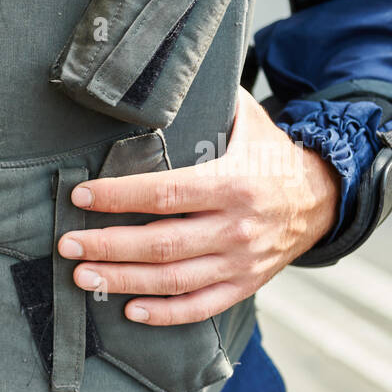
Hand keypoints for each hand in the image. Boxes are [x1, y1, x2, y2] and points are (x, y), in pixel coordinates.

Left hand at [57, 88, 340, 325]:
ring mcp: (241, 261)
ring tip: (82, 277)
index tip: (80, 196)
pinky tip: (129, 311)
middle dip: (108, 246)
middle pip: (162, 243)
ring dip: (123, 281)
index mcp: (234, 184)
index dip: (119, 196)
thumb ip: (210, 103)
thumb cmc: (270, 158)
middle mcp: (237, 226)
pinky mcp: (244, 285)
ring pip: (174, 279)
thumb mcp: (249, 123)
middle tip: (67, 245)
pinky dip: (164, 313)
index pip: (165, 193)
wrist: (324, 198)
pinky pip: (200, 307)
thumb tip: (163, 78)